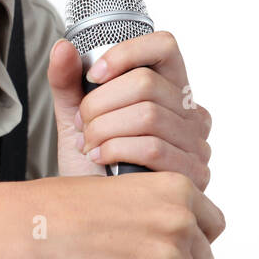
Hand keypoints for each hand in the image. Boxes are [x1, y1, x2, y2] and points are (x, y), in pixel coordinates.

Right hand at [5, 172, 225, 258]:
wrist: (27, 228)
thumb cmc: (57, 209)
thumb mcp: (119, 192)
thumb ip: (152, 212)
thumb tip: (166, 241)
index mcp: (175, 188)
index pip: (212, 227)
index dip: (192, 246)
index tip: (175, 257)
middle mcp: (180, 219)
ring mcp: (169, 254)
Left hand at [46, 32, 212, 188]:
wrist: (94, 213)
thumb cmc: (91, 166)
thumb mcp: (75, 118)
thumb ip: (67, 82)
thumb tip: (62, 47)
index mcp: (169, 90)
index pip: (163, 46)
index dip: (125, 54)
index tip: (94, 75)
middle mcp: (190, 114)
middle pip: (145, 83)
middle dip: (100, 104)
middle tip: (82, 126)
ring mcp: (196, 145)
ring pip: (148, 115)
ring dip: (105, 130)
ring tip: (88, 145)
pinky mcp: (192, 175)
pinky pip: (153, 148)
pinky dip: (116, 149)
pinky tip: (100, 159)